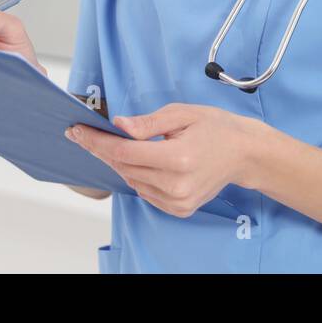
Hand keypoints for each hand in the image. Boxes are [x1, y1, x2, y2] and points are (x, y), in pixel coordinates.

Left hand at [65, 103, 264, 217]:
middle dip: (103, 150)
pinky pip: (145, 192)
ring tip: (119, 144)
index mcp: (178, 158)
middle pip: (125, 168)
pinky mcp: (179, 209)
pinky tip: (143, 161)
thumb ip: (147, 123)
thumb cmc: (215, 128)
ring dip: (121, 163)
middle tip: (86, 133)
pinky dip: (137, 175)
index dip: (97, 141)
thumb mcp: (182, 113)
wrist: (244, 153)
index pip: (125, 153)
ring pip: (132, 181)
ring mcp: (178, 201)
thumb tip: (119, 126)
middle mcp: (176, 185)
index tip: (77, 131)